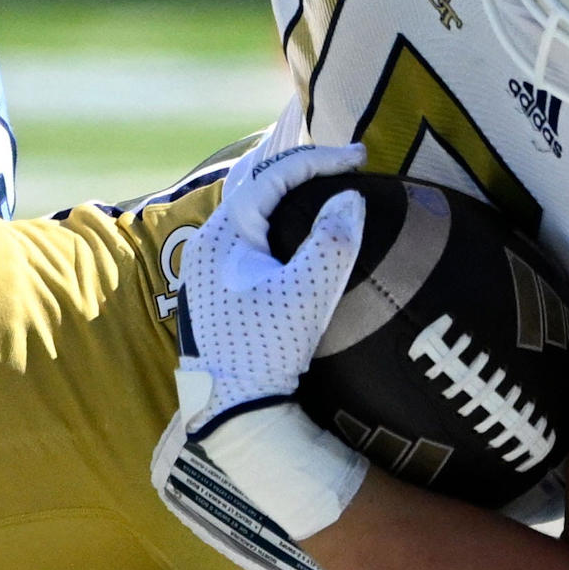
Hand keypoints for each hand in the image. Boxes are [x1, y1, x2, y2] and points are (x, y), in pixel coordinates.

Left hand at [173, 143, 368, 405]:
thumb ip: (332, 240)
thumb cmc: (266, 349)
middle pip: (257, 189)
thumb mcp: (308, 293)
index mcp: (223, 236)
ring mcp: (209, 271)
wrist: (235, 411)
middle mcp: (208, 246)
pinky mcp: (218, 293)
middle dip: (301, 172)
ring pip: (253, 216)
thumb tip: (350, 198)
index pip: (272, 177)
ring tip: (327, 193)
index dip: (318, 161)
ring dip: (289, 200)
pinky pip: (251, 241)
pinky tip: (302, 237)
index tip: (360, 159)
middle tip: (343, 166)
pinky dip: (280, 227)